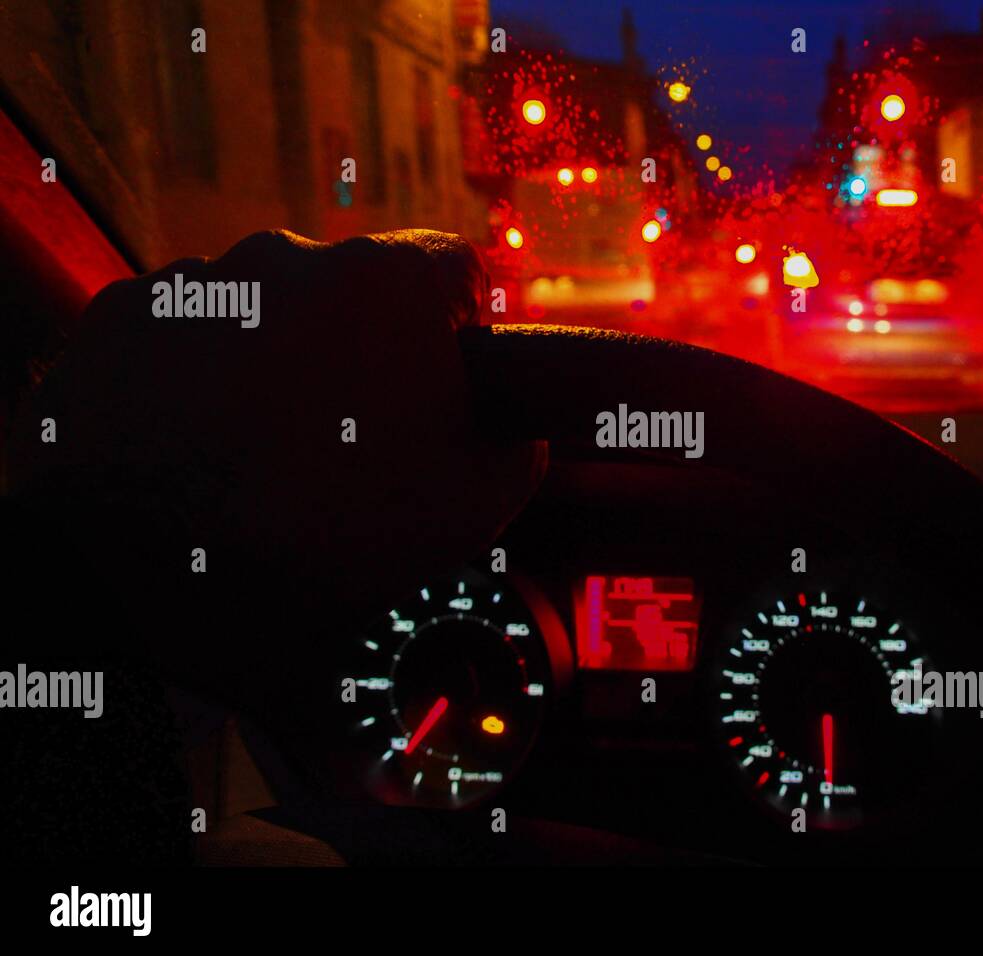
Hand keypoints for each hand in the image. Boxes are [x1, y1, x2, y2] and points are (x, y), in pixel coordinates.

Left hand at [9, 229, 545, 640]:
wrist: (148, 580)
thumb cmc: (326, 536)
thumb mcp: (473, 506)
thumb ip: (517, 441)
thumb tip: (510, 422)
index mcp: (390, 284)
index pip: (456, 266)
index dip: (458, 331)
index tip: (442, 389)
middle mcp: (290, 255)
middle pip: (355, 289)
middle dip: (363, 349)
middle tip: (353, 440)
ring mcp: (195, 280)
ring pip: (268, 309)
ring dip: (279, 362)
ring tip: (265, 455)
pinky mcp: (120, 317)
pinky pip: (187, 333)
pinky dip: (201, 376)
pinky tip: (201, 447)